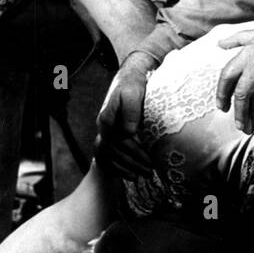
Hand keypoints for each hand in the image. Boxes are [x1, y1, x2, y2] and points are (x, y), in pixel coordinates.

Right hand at [95, 51, 154, 177]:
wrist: (131, 76)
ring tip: (145, 175)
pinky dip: (119, 169)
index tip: (150, 162)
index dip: (135, 154)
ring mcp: (104, 133)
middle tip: (150, 172)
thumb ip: (131, 110)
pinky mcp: (110, 136)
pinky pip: (109, 158)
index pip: (120, 142)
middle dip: (133, 164)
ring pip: (111, 157)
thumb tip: (129, 131)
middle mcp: (103, 127)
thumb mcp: (133, 92)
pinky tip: (132, 176)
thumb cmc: (134, 84)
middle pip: (115, 152)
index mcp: (107, 119)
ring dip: (127, 168)